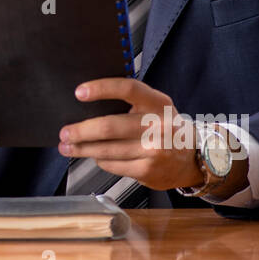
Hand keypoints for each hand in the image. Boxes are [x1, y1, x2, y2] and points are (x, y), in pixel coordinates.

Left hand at [58, 77, 204, 191]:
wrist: (194, 157)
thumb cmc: (167, 127)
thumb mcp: (157, 107)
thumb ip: (132, 102)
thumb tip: (89, 102)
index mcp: (158, 103)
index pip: (128, 89)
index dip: (101, 88)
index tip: (79, 92)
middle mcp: (158, 125)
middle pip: (110, 126)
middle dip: (81, 130)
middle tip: (64, 132)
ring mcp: (154, 150)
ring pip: (107, 150)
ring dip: (82, 148)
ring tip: (68, 146)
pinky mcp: (148, 171)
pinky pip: (113, 165)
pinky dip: (100, 160)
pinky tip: (93, 156)